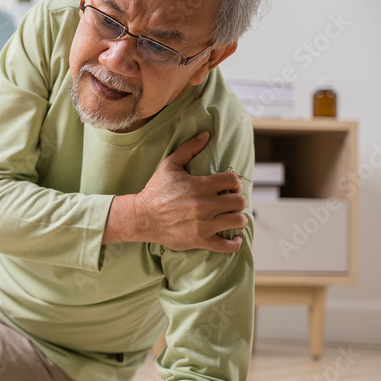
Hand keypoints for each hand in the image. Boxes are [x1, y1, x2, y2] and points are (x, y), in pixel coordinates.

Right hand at [108, 132, 247, 251]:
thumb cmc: (156, 191)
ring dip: (238, 219)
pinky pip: (226, 245)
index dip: (234, 183)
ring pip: (238, 221)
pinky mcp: (199, 240)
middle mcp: (205, 205)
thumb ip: (189, 148)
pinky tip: (234, 238)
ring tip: (232, 217)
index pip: (233, 181)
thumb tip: (206, 135)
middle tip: (230, 202)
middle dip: (237, 201)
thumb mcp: (169, 165)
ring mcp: (203, 224)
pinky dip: (234, 243)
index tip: (230, 187)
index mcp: (201, 186)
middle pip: (239, 202)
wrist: (141, 217)